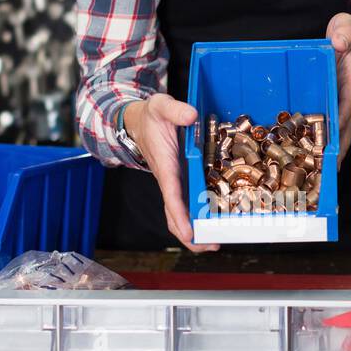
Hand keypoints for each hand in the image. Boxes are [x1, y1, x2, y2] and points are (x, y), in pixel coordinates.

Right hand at [123, 95, 219, 252]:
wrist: (137, 122)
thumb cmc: (151, 115)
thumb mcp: (161, 105)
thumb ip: (175, 109)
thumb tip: (192, 116)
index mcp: (165, 166)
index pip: (171, 195)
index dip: (180, 215)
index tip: (189, 232)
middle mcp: (168, 180)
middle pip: (174, 216)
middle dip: (189, 235)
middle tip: (211, 245)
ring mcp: (172, 184)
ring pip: (179, 215)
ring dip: (193, 232)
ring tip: (214, 243)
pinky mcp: (177, 183)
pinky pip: (184, 206)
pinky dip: (195, 218)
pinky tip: (211, 223)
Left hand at [326, 13, 350, 162]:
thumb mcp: (347, 25)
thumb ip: (344, 30)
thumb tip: (339, 42)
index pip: (347, 101)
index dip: (341, 118)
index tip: (334, 135)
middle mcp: (349, 97)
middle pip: (347, 128)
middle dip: (340, 149)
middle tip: (329, 171)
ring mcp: (343, 105)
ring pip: (341, 134)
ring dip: (334, 153)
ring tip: (323, 175)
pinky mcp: (337, 109)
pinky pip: (332, 129)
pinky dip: (325, 145)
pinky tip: (315, 161)